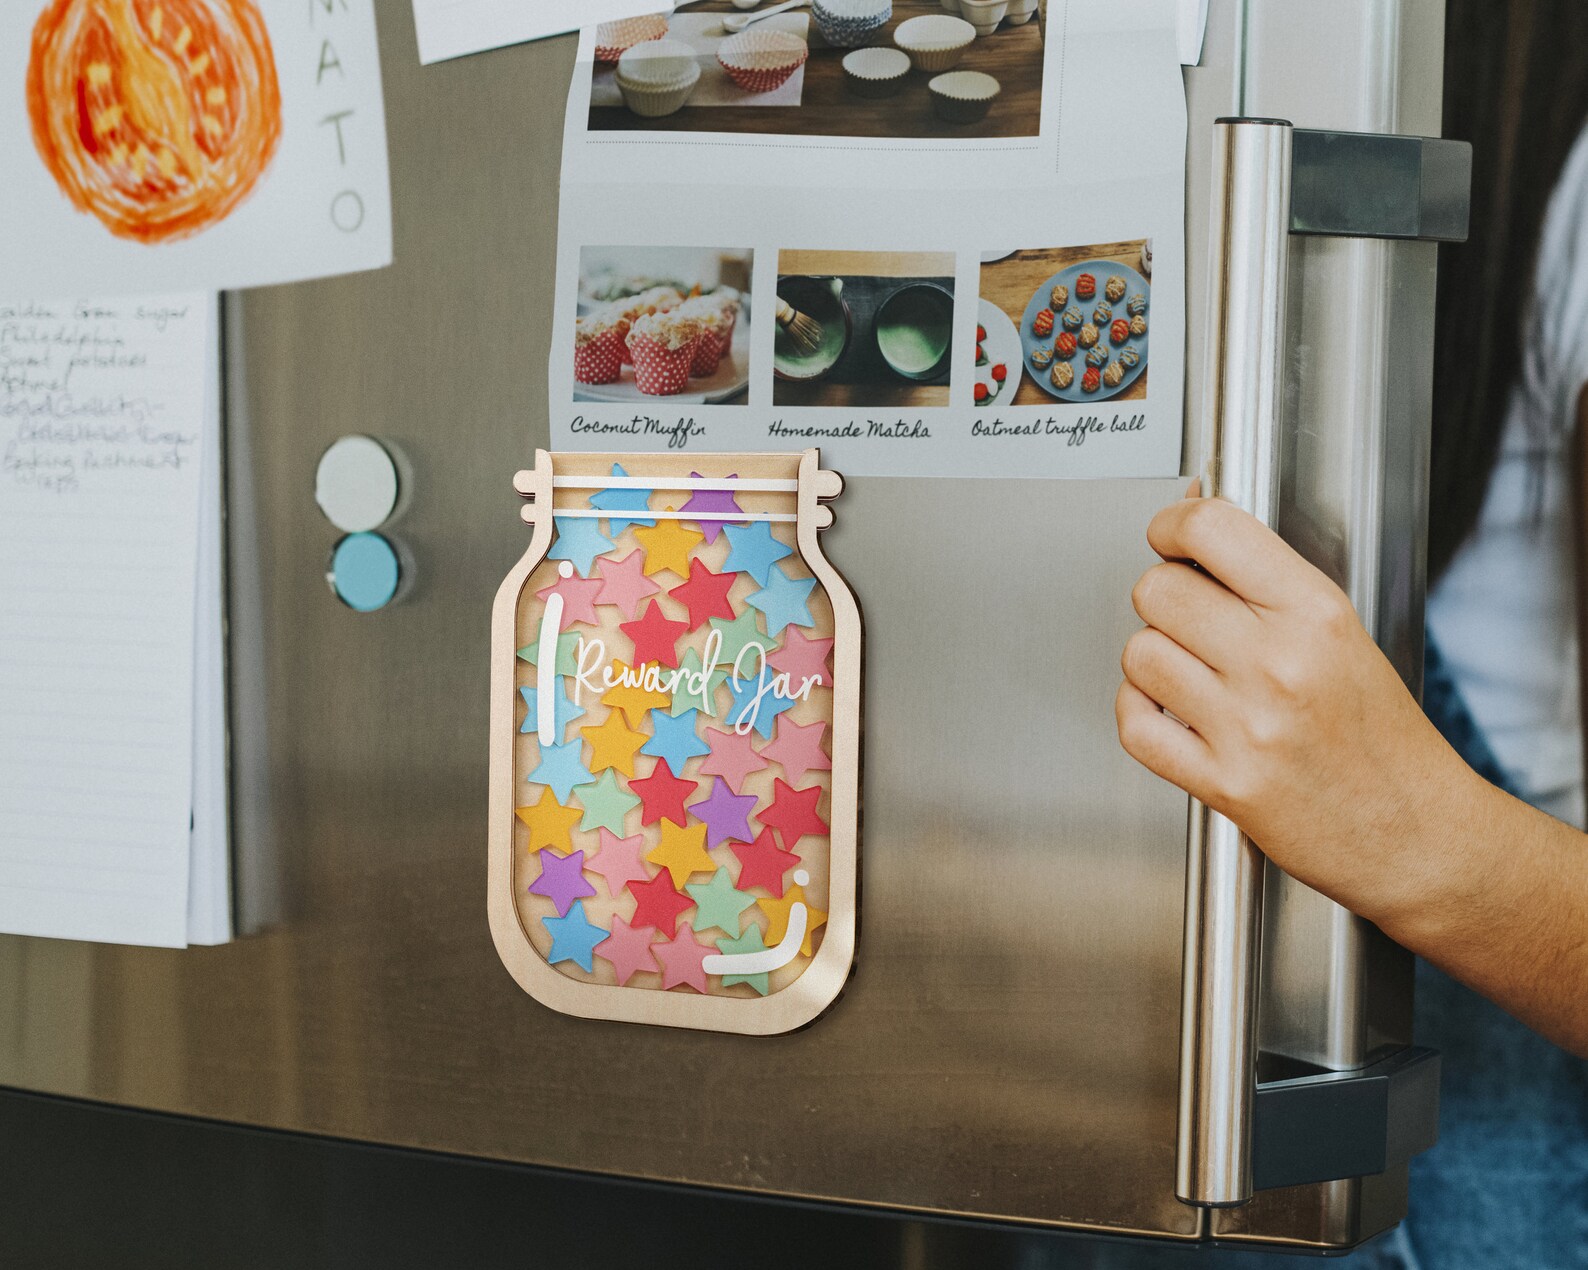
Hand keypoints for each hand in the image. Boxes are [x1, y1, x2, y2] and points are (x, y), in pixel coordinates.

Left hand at [1114, 492, 1479, 929]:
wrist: (1416, 834)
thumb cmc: (1382, 738)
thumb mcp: (1343, 634)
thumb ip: (1267, 582)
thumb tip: (1192, 523)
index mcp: (1316, 614)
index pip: (1212, 531)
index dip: (1172, 525)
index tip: (1169, 536)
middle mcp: (1280, 664)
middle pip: (1158, 590)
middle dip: (1163, 599)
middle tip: (1187, 617)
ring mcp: (1248, 726)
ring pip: (1139, 653)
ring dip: (1152, 660)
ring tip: (1188, 673)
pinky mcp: (1224, 783)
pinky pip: (1135, 725)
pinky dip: (1138, 714)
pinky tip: (1167, 713)